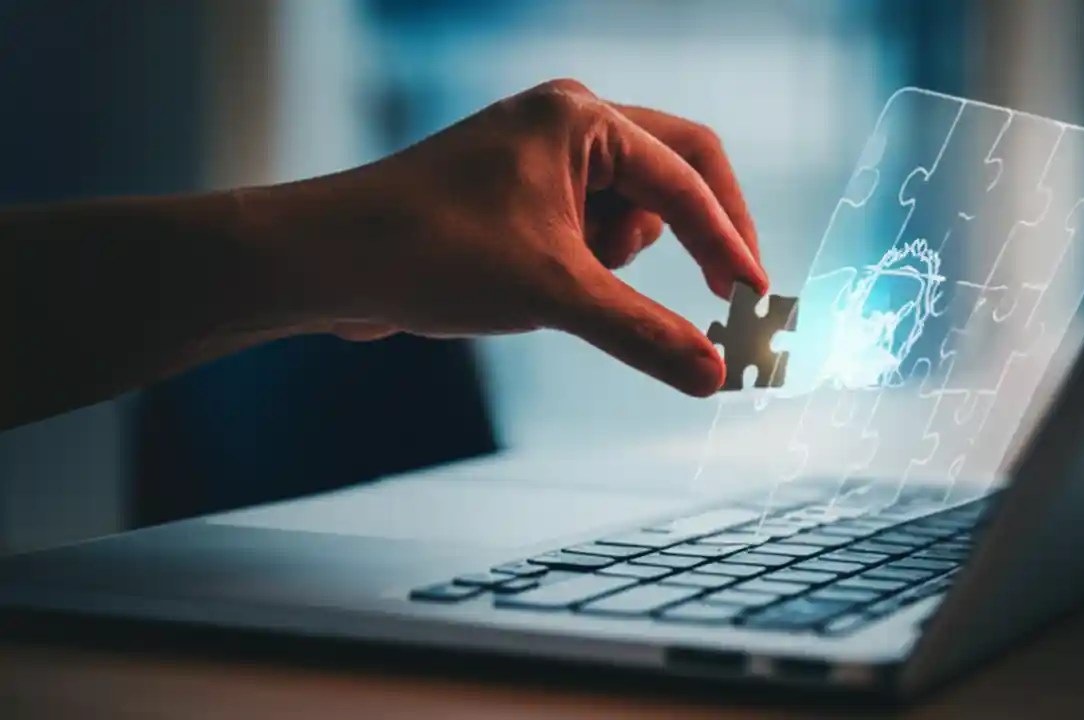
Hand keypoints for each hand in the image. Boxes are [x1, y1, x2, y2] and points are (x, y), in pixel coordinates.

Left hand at [248, 79, 766, 395]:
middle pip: (676, 172)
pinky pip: (589, 228)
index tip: (755, 302)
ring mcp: (543, 156)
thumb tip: (716, 375)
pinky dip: (588, 264)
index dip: (730, 244)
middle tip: (729, 294)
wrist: (328, 260)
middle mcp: (569, 124)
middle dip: (701, 235)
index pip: (688, 179)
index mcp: (583, 119)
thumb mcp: (552, 295)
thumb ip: (644, 334)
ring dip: (621, 257)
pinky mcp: (522, 194)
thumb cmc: (429, 251)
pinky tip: (534, 287)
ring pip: (629, 209)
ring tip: (561, 285)